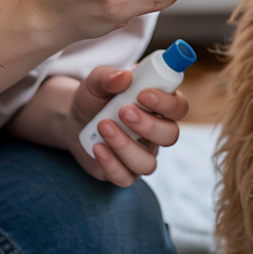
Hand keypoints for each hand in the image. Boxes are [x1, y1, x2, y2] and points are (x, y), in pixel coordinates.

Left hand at [63, 66, 189, 186]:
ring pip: (148, 163)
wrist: (73, 120)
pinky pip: (125, 177)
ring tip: (103, 126)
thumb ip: (108, 76)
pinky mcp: (123, 171)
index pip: (178, 107)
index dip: (167, 103)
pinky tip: (97, 147)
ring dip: (126, 146)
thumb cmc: (94, 98)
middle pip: (170, 136)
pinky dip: (111, 164)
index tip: (144, 94)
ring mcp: (141, 154)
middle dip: (149, 125)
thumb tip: (124, 76)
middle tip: (124, 111)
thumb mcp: (96, 81)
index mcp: (159, 105)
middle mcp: (156, 132)